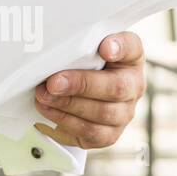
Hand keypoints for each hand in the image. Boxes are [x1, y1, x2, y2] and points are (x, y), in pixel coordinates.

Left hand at [32, 31, 145, 149]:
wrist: (75, 94)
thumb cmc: (79, 64)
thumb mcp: (80, 47)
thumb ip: (76, 41)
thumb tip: (53, 44)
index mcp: (129, 57)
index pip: (132, 47)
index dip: (119, 47)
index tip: (105, 48)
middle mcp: (133, 85)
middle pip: (117, 87)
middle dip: (81, 84)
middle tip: (53, 82)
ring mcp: (124, 112)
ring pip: (103, 113)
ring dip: (68, 104)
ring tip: (43, 95)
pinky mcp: (109, 134)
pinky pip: (91, 132)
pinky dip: (65, 120)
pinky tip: (47, 109)